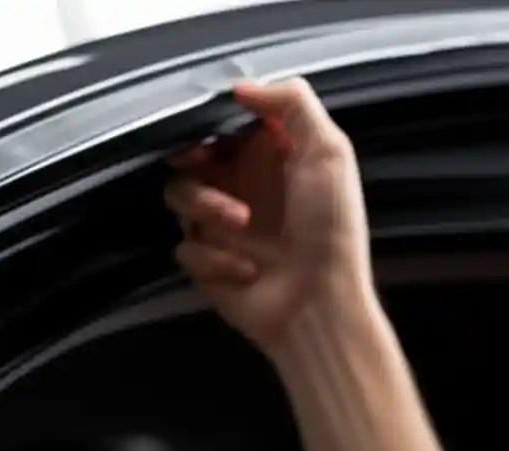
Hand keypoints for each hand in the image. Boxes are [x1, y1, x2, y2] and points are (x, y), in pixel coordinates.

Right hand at [163, 78, 373, 357]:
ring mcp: (221, 224)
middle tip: (199, 164)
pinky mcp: (205, 260)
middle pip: (189, 156)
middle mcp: (243, 184)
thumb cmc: (330, 231)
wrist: (317, 307)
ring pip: (179, 196)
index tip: (209, 130)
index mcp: (272, 155)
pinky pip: (186, 248)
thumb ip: (291, 103)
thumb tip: (241, 86)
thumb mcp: (328, 152)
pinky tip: (246, 271)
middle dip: (191, 161)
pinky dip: (213, 258)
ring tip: (243, 226)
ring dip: (207, 208)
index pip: (224, 122)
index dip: (208, 122)